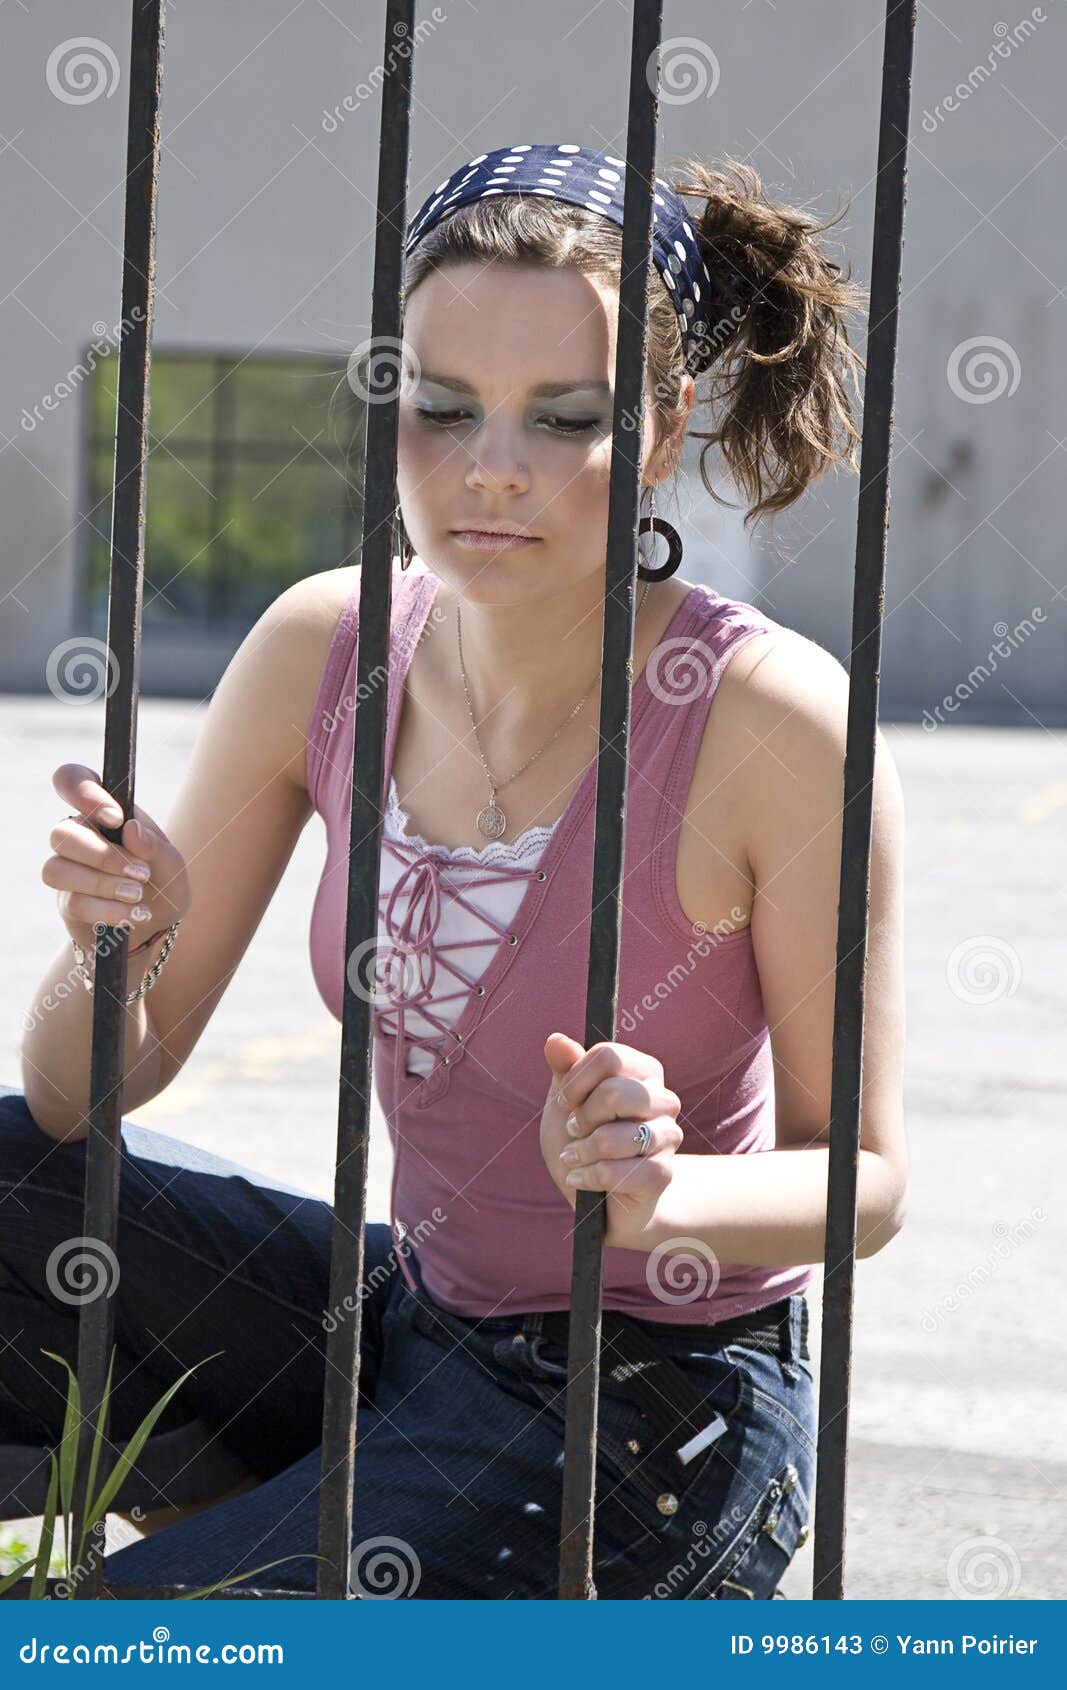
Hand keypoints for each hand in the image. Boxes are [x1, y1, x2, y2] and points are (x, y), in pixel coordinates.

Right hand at [44, 763, 190, 956]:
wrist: (157, 923)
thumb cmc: (162, 881)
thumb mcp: (172, 864)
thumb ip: (156, 846)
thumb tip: (131, 830)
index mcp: (103, 811)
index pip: (71, 780)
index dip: (84, 793)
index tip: (116, 818)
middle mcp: (78, 834)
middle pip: (61, 833)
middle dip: (104, 856)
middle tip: (141, 873)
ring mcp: (67, 868)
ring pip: (57, 869)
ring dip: (103, 884)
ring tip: (137, 895)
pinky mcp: (67, 901)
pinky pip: (73, 901)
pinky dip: (108, 909)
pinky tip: (133, 915)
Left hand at [541, 1032, 683, 1251]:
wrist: (602, 1198)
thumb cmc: (585, 1141)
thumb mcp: (566, 1103)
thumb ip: (564, 1070)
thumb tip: (555, 1040)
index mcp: (643, 1071)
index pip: (608, 1056)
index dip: (576, 1080)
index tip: (565, 1101)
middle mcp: (663, 1099)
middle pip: (614, 1093)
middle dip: (582, 1117)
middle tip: (574, 1131)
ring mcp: (668, 1136)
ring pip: (614, 1137)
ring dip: (582, 1152)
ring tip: (575, 1159)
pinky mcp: (663, 1172)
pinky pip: (621, 1171)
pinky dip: (591, 1177)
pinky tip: (581, 1179)